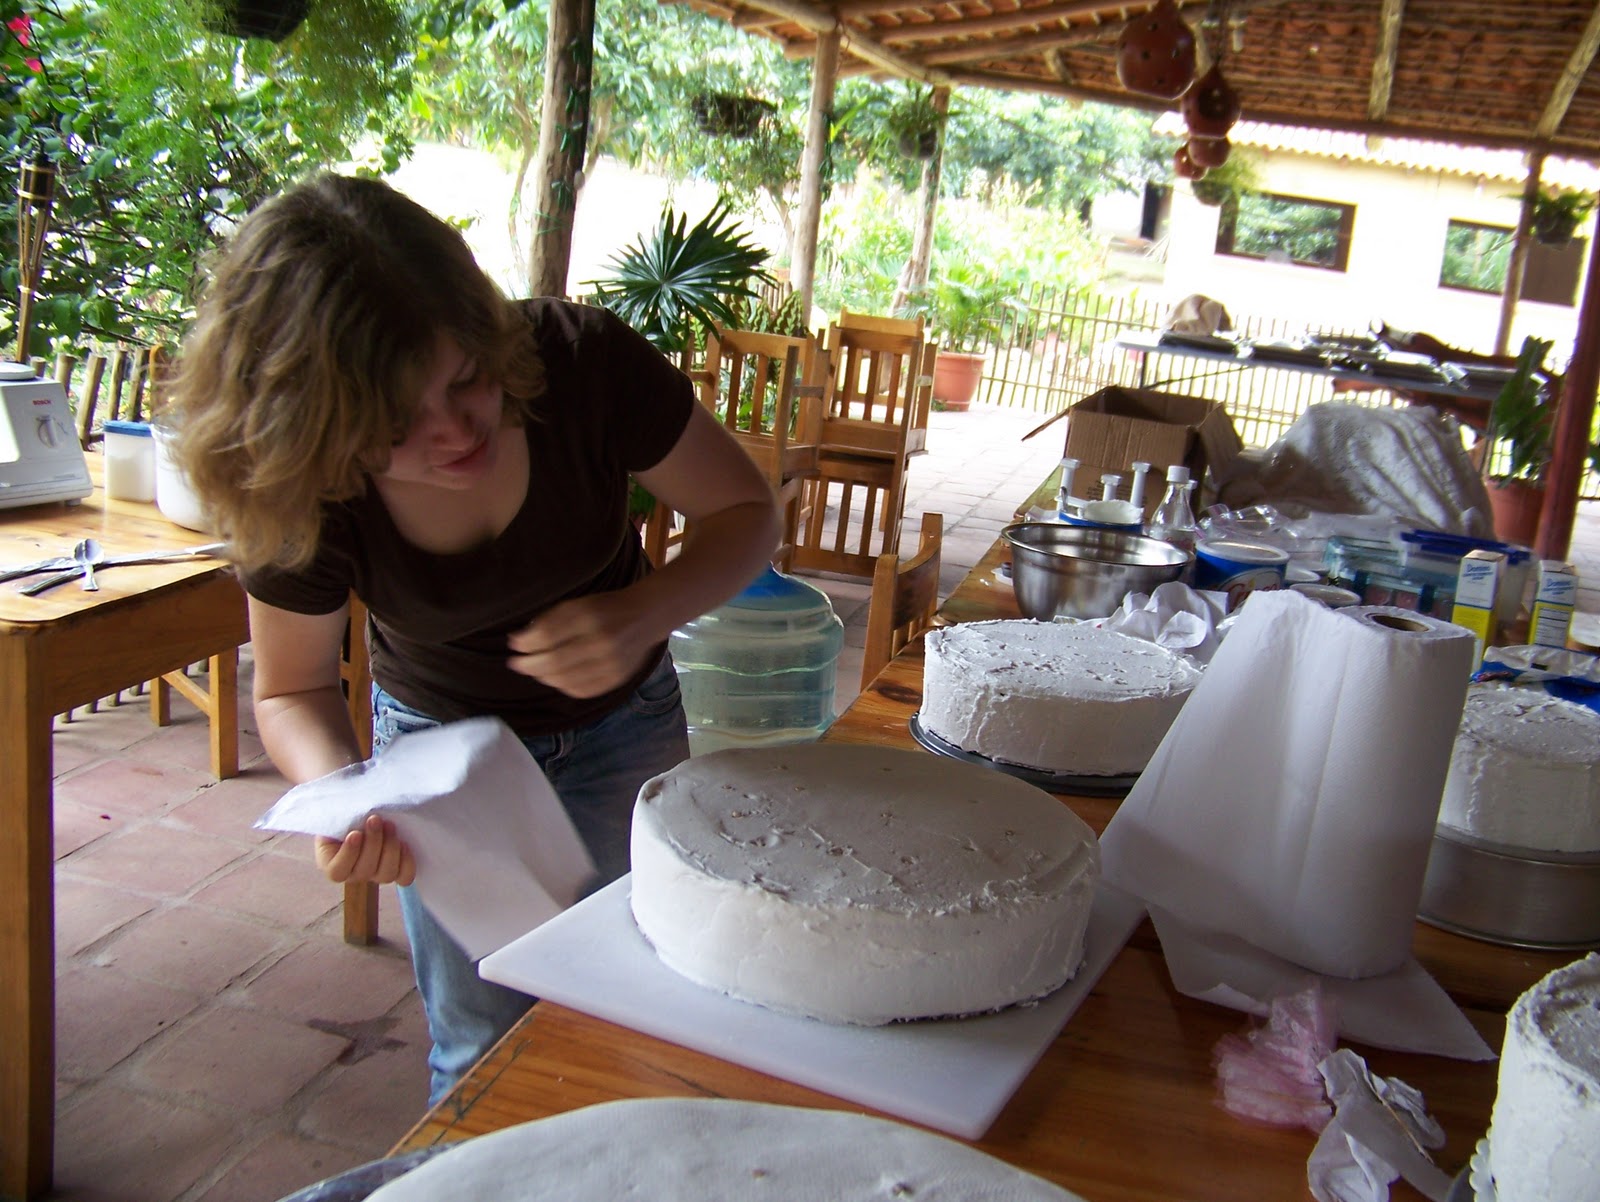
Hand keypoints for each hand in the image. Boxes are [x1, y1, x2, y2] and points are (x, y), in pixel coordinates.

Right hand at [314, 814, 415, 885]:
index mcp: (331, 862)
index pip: (338, 871)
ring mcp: (375, 874)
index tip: (354, 833)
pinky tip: (404, 842)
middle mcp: (353, 873)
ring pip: (386, 874)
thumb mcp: (335, 809)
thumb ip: (336, 812)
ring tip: (390, 825)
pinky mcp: (395, 869)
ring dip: (390, 848)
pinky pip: (404, 876)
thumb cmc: (345, 807)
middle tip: (375, 819)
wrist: (361, 806)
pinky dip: (407, 861)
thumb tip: (345, 803)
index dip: (348, 854)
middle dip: (373, 843)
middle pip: (365, 871)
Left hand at [506, 591, 652, 697]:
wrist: (645, 617)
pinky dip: (563, 686)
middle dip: (529, 664)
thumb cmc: (605, 608)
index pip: (547, 635)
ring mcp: (610, 664)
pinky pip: (582, 690)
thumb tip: (518, 641)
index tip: (514, 644)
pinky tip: (556, 679)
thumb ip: (550, 621)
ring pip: (565, 680)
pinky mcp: (616, 679)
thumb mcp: (577, 604)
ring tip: (536, 671)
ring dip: (543, 677)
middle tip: (516, 664)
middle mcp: (601, 641)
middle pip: (554, 661)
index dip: (526, 643)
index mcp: (589, 616)